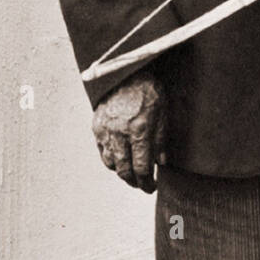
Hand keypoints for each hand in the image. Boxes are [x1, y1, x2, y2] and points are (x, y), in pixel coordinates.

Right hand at [91, 73, 165, 193]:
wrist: (126, 72)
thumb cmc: (148, 91)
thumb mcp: (163, 113)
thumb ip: (161, 140)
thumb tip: (161, 163)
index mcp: (139, 131)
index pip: (141, 168)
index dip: (147, 183)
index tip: (151, 187)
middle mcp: (120, 133)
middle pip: (124, 171)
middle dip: (134, 182)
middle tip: (142, 184)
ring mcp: (105, 130)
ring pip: (111, 164)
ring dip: (122, 171)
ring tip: (131, 172)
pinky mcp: (96, 126)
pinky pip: (102, 151)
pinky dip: (110, 159)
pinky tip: (120, 158)